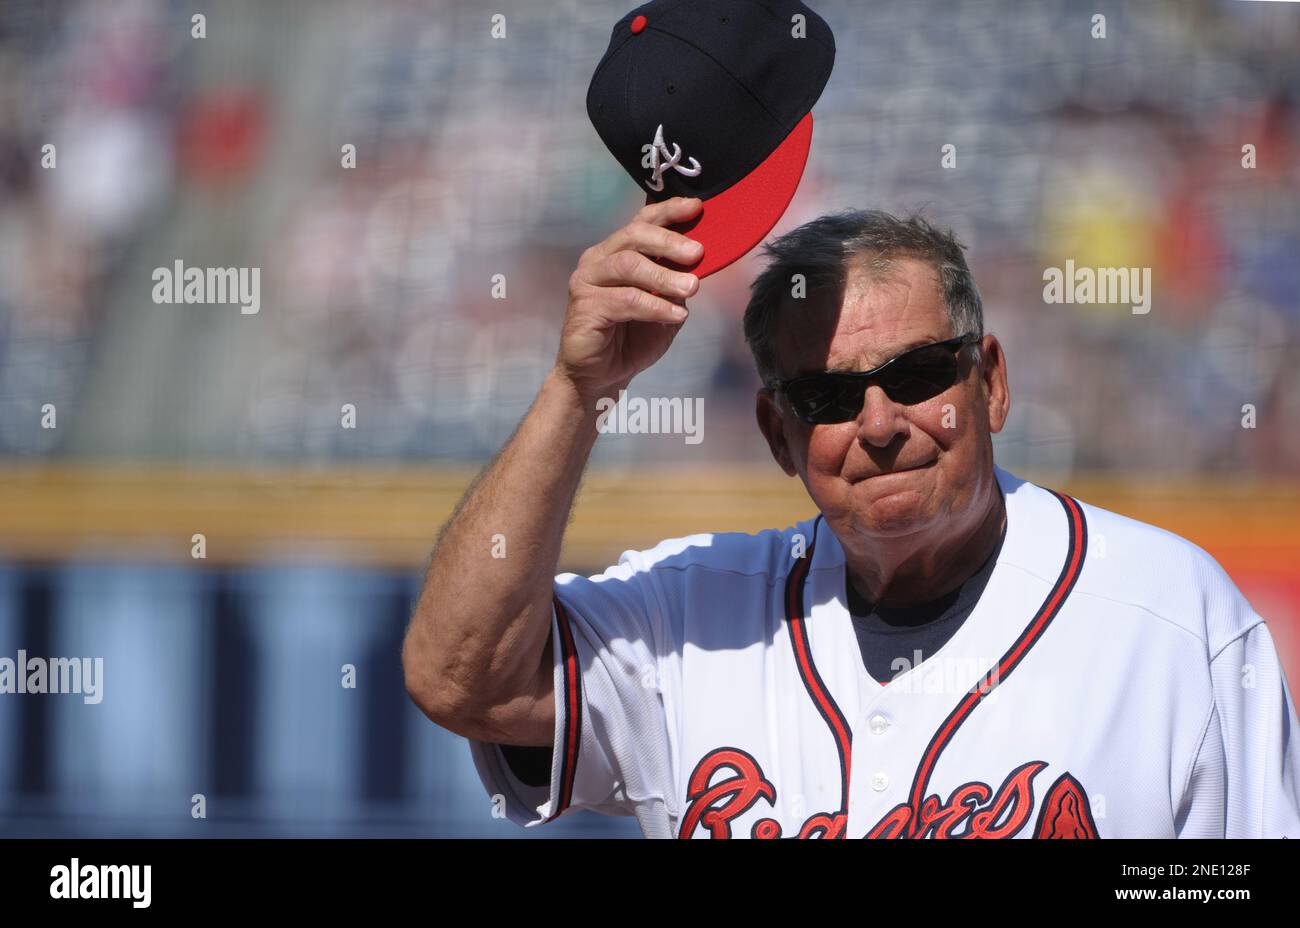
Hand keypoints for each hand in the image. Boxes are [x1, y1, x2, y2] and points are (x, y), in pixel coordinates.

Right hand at [555, 197, 703, 402]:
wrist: (601, 376)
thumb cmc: (631, 339)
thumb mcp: (664, 307)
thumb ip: (676, 285)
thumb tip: (699, 264)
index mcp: (617, 252)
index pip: (642, 222)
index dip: (668, 211)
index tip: (696, 208)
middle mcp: (598, 260)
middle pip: (634, 236)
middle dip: (669, 242)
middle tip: (698, 253)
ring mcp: (587, 281)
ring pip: (628, 265)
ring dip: (664, 276)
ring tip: (691, 288)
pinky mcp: (584, 307)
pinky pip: (625, 300)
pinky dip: (655, 306)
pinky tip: (675, 314)